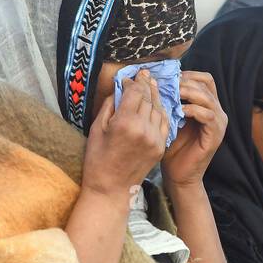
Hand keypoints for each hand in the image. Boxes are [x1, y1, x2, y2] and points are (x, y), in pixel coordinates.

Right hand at [81, 70, 168, 198]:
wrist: (111, 188)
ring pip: (159, 109)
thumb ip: (110, 106)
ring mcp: (154, 139)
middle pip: (149, 98)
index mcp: (125, 122)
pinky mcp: (160, 147)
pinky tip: (158, 105)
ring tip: (152, 85)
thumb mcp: (97, 129)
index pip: (135, 92)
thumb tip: (120, 90)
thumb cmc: (97, 159)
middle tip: (145, 74)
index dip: (133, 82)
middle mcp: (143, 128)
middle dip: (146, 85)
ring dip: (155, 96)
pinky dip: (162, 111)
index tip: (129, 78)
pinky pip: (164, 123)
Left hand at [162, 70, 226, 189]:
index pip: (204, 79)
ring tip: (172, 94)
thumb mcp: (170, 118)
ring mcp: (219, 124)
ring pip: (207, 98)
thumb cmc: (172, 147)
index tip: (168, 77)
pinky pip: (208, 116)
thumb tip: (156, 79)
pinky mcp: (216, 136)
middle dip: (185, 81)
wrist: (178, 174)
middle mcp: (217, 112)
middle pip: (206, 84)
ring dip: (188, 93)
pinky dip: (193, 110)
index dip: (188, 74)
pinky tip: (179, 111)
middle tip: (167, 83)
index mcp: (208, 106)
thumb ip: (170, 101)